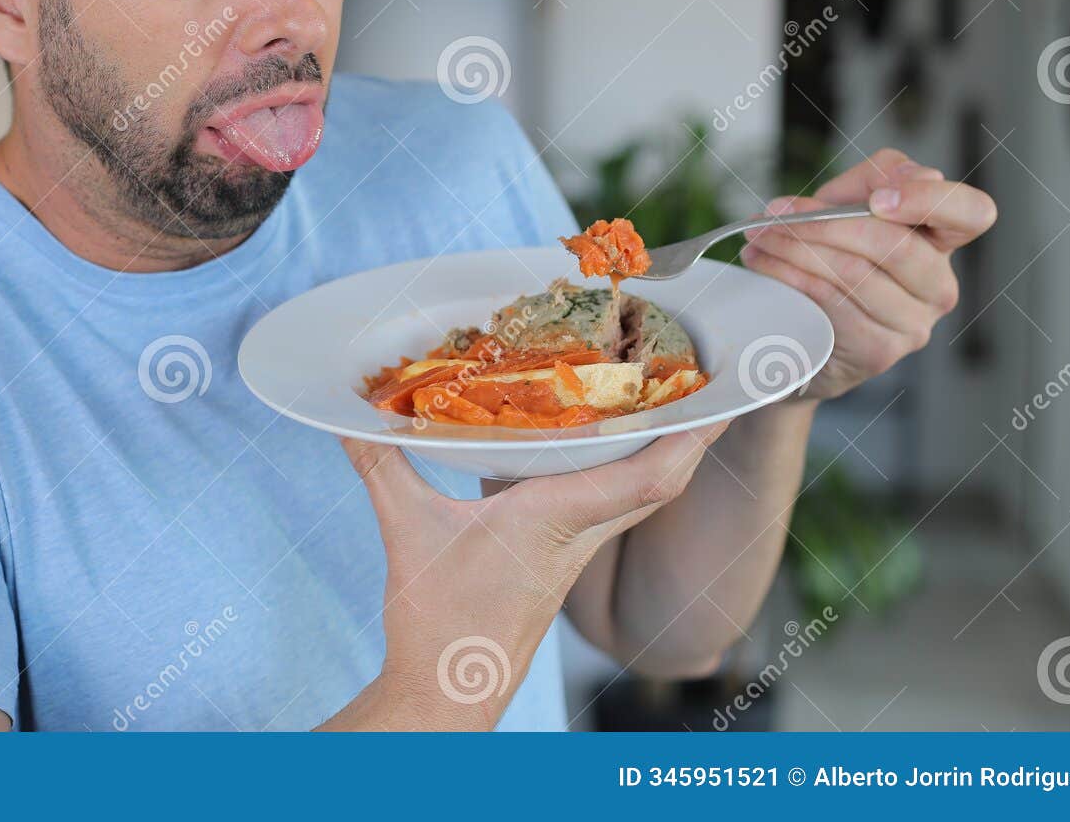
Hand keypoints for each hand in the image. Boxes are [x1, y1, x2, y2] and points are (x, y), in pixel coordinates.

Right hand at [330, 423, 729, 729]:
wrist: (450, 693)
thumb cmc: (440, 623)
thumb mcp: (406, 530)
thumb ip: (380, 465)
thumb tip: (346, 416)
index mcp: (556, 520)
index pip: (649, 478)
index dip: (691, 436)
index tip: (723, 392)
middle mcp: (580, 534)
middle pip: (661, 479)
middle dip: (691, 428)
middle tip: (709, 376)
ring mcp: (575, 551)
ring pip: (637, 493)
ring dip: (660, 448)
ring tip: (668, 397)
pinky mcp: (561, 561)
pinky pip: (608, 506)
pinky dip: (619, 469)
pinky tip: (600, 449)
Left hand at [740, 148, 996, 400]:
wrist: (801, 332)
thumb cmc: (830, 260)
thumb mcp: (847, 207)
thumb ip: (872, 179)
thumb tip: (905, 173)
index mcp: (942, 241)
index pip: (972, 213)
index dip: (930, 201)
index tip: (878, 200)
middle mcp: (939, 285)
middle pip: (895, 244)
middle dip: (824, 223)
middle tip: (776, 214)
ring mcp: (914, 323)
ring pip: (856, 272)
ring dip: (795, 248)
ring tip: (758, 237)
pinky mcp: (881, 350)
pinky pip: (833, 303)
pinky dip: (790, 277)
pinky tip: (764, 264)